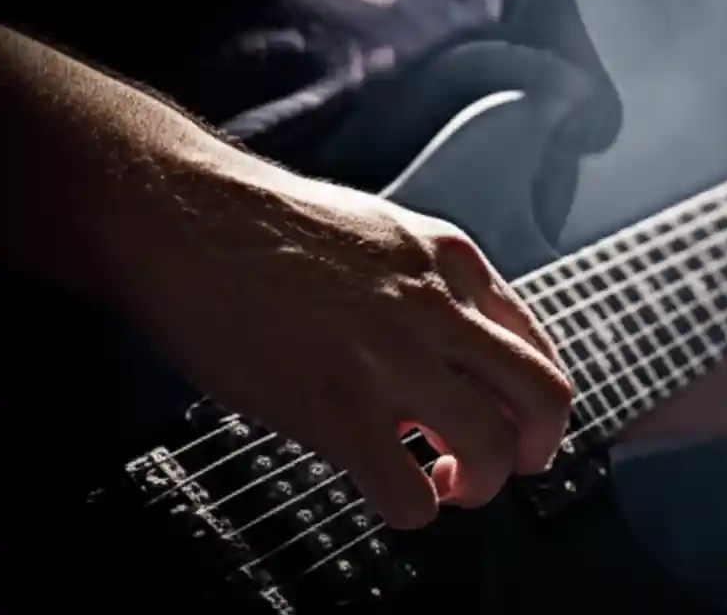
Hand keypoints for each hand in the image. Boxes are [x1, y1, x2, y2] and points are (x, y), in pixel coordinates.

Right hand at [113, 162, 569, 529]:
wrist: (183, 216)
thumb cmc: (267, 225)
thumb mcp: (383, 231)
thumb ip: (430, 288)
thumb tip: (454, 356)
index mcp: (453, 260)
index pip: (538, 344)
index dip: (535, 398)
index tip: (517, 421)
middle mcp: (438, 308)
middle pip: (543, 398)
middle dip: (538, 449)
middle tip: (510, 465)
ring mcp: (391, 360)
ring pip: (492, 450)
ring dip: (481, 485)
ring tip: (444, 484)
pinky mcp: (337, 410)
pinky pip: (409, 493)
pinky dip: (415, 509)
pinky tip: (394, 490)